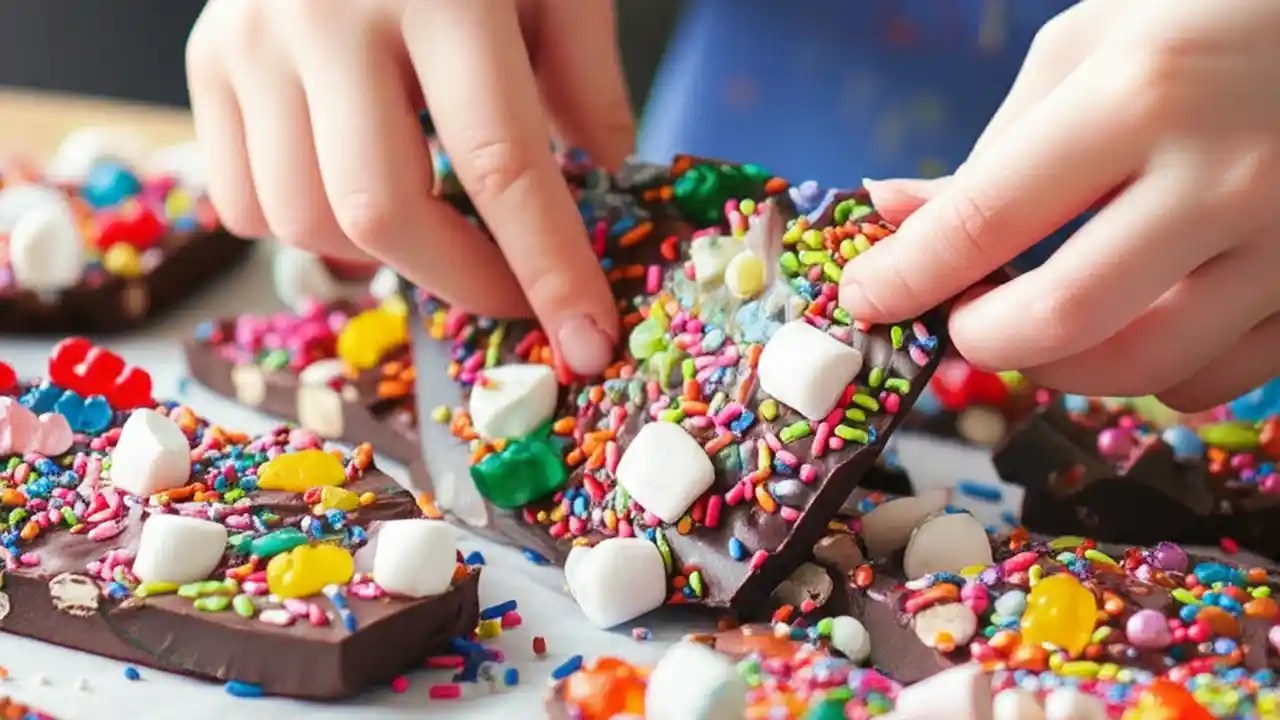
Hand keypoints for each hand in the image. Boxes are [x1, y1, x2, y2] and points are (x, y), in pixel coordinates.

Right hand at [186, 0, 632, 374]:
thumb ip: (586, 75)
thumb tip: (602, 183)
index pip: (502, 163)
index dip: (549, 269)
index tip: (588, 343)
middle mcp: (328, 15)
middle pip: (381, 211)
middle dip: (463, 283)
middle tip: (513, 295)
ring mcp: (251, 37)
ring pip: (300, 219)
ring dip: (384, 257)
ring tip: (437, 230)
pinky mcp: (207, 56)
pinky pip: (244, 199)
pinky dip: (306, 228)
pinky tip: (358, 189)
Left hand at [839, 0, 1279, 410]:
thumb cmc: (1209, 15)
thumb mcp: (1091, 47)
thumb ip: (997, 147)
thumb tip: (894, 216)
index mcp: (1139, 97)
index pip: (986, 221)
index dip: (907, 276)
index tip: (865, 299)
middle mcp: (1221, 177)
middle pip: (1060, 319)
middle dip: (978, 337)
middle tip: (960, 318)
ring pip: (1141, 369)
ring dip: (1058, 367)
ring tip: (1034, 323)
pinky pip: (1213, 380)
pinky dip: (1149, 376)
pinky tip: (1129, 328)